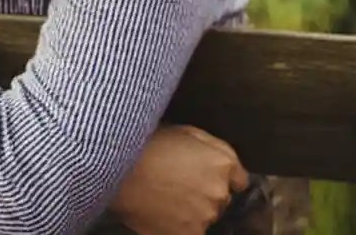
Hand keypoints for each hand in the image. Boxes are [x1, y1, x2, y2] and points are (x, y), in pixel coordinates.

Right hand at [111, 124, 248, 234]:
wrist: (116, 169)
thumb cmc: (147, 144)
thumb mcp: (185, 130)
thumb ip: (212, 147)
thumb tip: (227, 163)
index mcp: (222, 163)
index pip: (238, 180)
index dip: (220, 177)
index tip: (204, 175)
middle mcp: (219, 192)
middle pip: (220, 199)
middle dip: (204, 192)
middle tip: (177, 183)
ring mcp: (204, 216)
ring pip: (204, 216)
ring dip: (191, 210)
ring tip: (165, 197)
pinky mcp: (188, 234)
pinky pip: (189, 232)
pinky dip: (178, 225)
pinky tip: (160, 211)